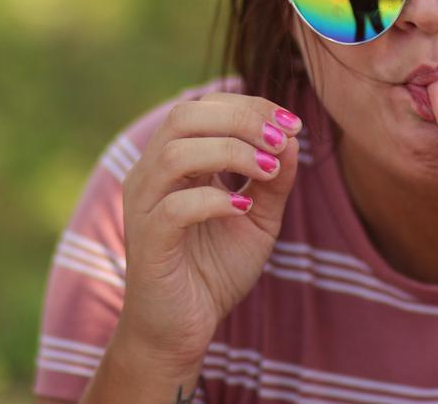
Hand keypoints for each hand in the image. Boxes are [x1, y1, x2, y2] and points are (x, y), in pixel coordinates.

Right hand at [114, 94, 301, 373]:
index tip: (294, 123)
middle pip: (184, 116)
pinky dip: (215, 201)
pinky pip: (174, 207)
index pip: (204, 107)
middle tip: (281, 139)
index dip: (250, 106)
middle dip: (240, 119)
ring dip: (230, 152)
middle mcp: (150, 175)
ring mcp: (143, 206)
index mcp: (173, 161)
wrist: (182, 330)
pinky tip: (244, 208)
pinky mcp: (147, 241)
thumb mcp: (259, 218)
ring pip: (175, 153)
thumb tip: (292, 136)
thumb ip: (275, 179)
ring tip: (268, 171)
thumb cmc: (216, 270)